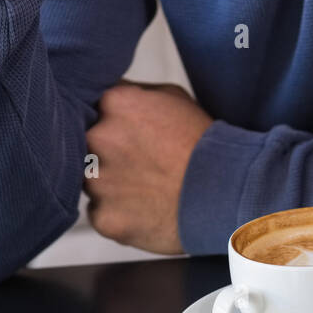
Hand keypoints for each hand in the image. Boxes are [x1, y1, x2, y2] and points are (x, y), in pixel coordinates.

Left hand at [83, 80, 213, 254]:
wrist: (226, 193)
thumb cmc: (204, 144)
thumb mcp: (174, 98)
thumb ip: (134, 94)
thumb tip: (109, 98)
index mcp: (115, 103)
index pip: (93, 106)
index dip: (111, 121)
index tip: (127, 131)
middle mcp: (99, 138)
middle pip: (87, 144)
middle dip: (107, 151)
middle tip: (138, 161)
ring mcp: (99, 181)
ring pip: (90, 180)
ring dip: (111, 183)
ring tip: (146, 186)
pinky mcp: (105, 218)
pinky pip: (100, 212)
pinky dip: (118, 212)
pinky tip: (145, 207)